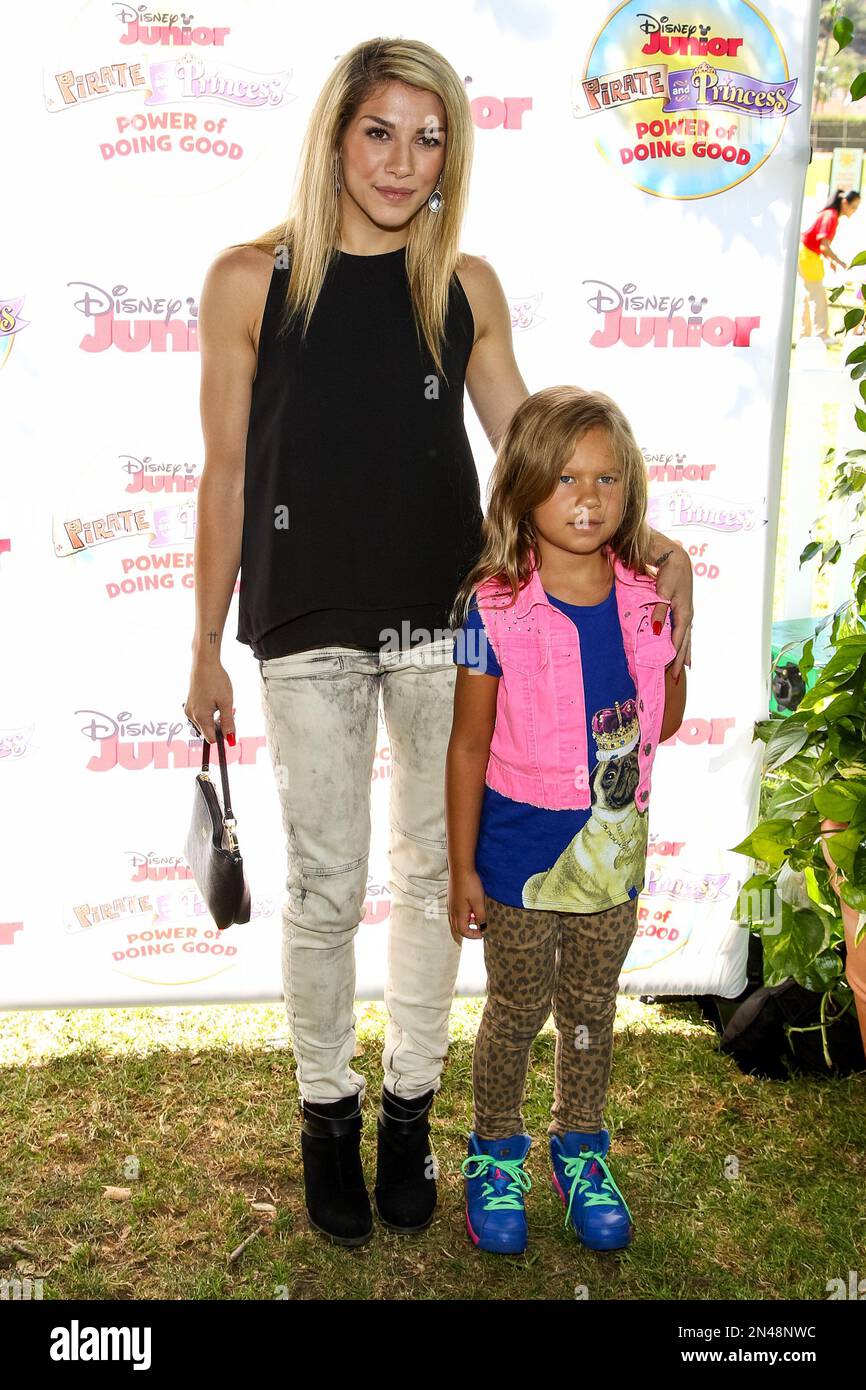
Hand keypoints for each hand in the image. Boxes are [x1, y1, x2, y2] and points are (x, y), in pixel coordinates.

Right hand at [184, 658, 235, 744]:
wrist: (204, 663)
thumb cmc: (216, 680)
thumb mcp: (226, 703)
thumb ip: (228, 723)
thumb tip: (230, 739)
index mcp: (200, 717)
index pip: (211, 739)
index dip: (223, 737)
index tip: (231, 728)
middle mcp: (191, 715)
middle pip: (208, 732)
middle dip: (220, 726)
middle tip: (231, 712)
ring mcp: (189, 709)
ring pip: (204, 723)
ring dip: (215, 719)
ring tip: (224, 705)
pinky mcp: (189, 704)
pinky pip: (201, 715)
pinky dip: (210, 713)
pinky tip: (216, 702)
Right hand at [448, 869, 486, 942]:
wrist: (460, 868)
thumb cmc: (470, 884)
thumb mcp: (479, 902)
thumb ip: (481, 916)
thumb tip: (482, 927)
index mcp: (458, 914)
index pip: (464, 932)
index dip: (473, 935)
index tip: (483, 933)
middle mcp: (452, 911)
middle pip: (458, 928)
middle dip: (469, 931)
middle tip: (479, 929)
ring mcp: (451, 905)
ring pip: (456, 921)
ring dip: (466, 923)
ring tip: (476, 918)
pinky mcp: (452, 899)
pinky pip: (455, 913)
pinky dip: (463, 916)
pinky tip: (471, 908)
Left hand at [651, 543, 692, 678]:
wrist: (677, 559)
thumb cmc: (670, 574)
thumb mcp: (663, 593)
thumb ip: (659, 612)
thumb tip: (656, 631)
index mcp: (683, 613)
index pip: (678, 640)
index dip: (673, 656)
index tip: (667, 669)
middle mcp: (687, 615)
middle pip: (684, 642)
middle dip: (679, 660)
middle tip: (674, 677)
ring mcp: (686, 612)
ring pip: (686, 638)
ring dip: (684, 653)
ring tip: (683, 667)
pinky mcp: (683, 609)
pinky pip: (685, 630)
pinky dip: (684, 641)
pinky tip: (684, 647)